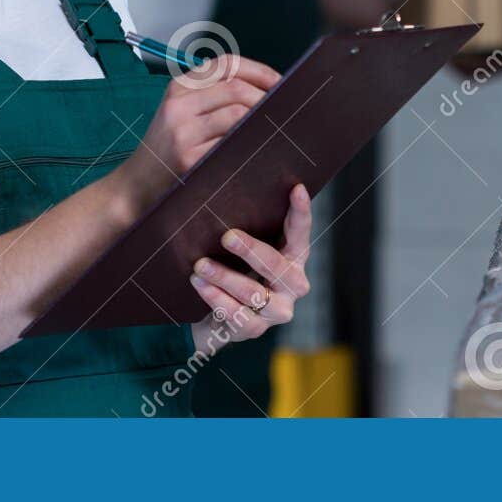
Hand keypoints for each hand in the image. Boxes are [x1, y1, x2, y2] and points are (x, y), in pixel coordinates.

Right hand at [118, 54, 280, 208]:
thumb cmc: (166, 148)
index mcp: (179, 87)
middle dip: (266, 97)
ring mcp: (183, 131)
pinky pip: (231, 143)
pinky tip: (257, 147)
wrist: (135, 186)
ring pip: (237, 113)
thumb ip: (212, 96)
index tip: (279, 81)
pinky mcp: (189, 157)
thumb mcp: (179, 112)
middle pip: (236, 88)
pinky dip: (249, 142)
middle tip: (282, 109)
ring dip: (261, 120)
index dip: (258, 70)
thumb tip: (264, 89)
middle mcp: (178, 104)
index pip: (226, 64)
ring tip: (272, 128)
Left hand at [188, 184, 312, 354]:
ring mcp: (277, 309)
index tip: (296, 188)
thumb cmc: (231, 266)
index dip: (300, 211)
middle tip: (227, 237)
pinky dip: (217, 299)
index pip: (300, 231)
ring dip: (225, 278)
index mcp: (293, 256)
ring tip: (200, 266)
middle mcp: (292, 283)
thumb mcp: (239, 244)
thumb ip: (241, 219)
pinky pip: (237, 316)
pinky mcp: (255, 329)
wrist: (214, 315)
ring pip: (254, 294)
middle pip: (277, 266)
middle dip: (251, 251)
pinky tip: (200, 286)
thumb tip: (216, 173)